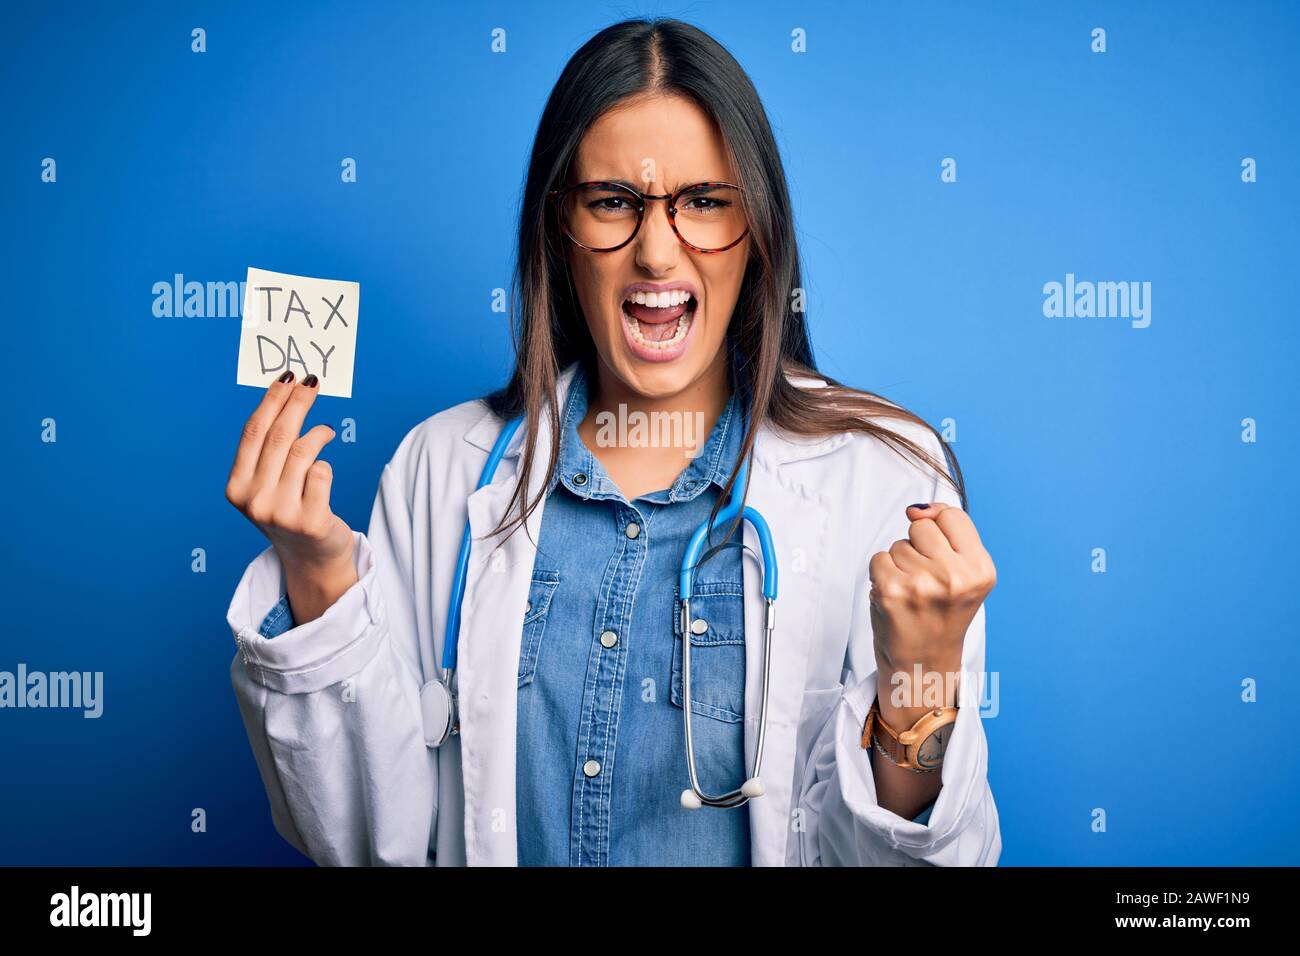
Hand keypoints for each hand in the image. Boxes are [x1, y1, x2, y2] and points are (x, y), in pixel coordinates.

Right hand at [225, 372, 357, 623]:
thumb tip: (289, 392)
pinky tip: (323, 472)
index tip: (288, 376)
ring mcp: (280, 513)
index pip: (253, 432)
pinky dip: (326, 465)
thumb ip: (272, 448)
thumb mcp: (269, 482)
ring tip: (325, 432)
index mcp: (236, 488)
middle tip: (313, 383)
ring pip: (302, 452)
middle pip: (278, 436)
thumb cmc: (291, 510)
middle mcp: (253, 501)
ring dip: (317, 435)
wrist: (311, 559)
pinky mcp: (309, 522)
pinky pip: (322, 472)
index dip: (272, 400)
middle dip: (297, 403)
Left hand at [868, 502, 995, 720]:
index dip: (939, 531)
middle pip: (922, 527)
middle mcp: (956, 577)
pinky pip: (879, 558)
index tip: (941, 556)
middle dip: (919, 548)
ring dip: (900, 564)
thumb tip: (917, 510)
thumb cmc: (941, 614)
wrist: (923, 663)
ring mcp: (922, 584)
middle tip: (927, 582)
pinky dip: (882, 575)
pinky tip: (896, 597)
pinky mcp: (892, 591)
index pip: (952, 516)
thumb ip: (948, 533)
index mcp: (981, 570)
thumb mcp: (963, 574)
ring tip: (913, 593)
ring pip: (898, 544)